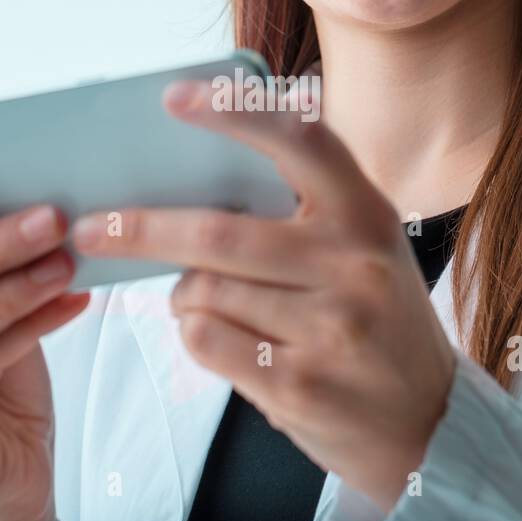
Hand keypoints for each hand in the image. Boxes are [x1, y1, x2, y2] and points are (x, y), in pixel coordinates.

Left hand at [68, 79, 457, 512]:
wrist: (429, 422)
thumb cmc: (377, 320)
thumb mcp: (365, 248)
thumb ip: (305, 209)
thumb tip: (192, 179)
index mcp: (365, 213)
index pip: (300, 140)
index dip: (235, 112)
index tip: (174, 97)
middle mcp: (352, 263)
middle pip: (218, 233)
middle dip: (142, 230)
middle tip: (92, 228)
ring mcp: (330, 327)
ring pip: (204, 292)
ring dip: (181, 294)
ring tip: (200, 299)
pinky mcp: (302, 384)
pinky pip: (207, 340)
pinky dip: (194, 332)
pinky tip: (220, 336)